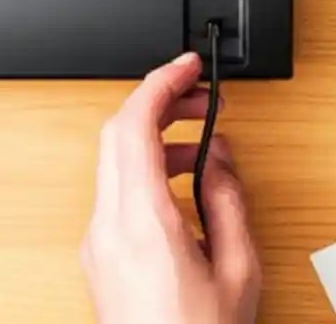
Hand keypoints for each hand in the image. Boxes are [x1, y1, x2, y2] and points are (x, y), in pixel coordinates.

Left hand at [81, 52, 260, 323]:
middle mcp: (108, 227)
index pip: (134, 126)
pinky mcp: (100, 256)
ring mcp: (97, 242)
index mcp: (142, 222)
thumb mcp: (238, 270)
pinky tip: (185, 185)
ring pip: (114, 162)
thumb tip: (217, 157)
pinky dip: (148, 171)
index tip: (188, 66)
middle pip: (117, 135)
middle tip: (201, 97)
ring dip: (155, 139)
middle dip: (158, 103)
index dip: (160, 83)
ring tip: (204, 145)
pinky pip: (117, 192)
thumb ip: (228, 201)